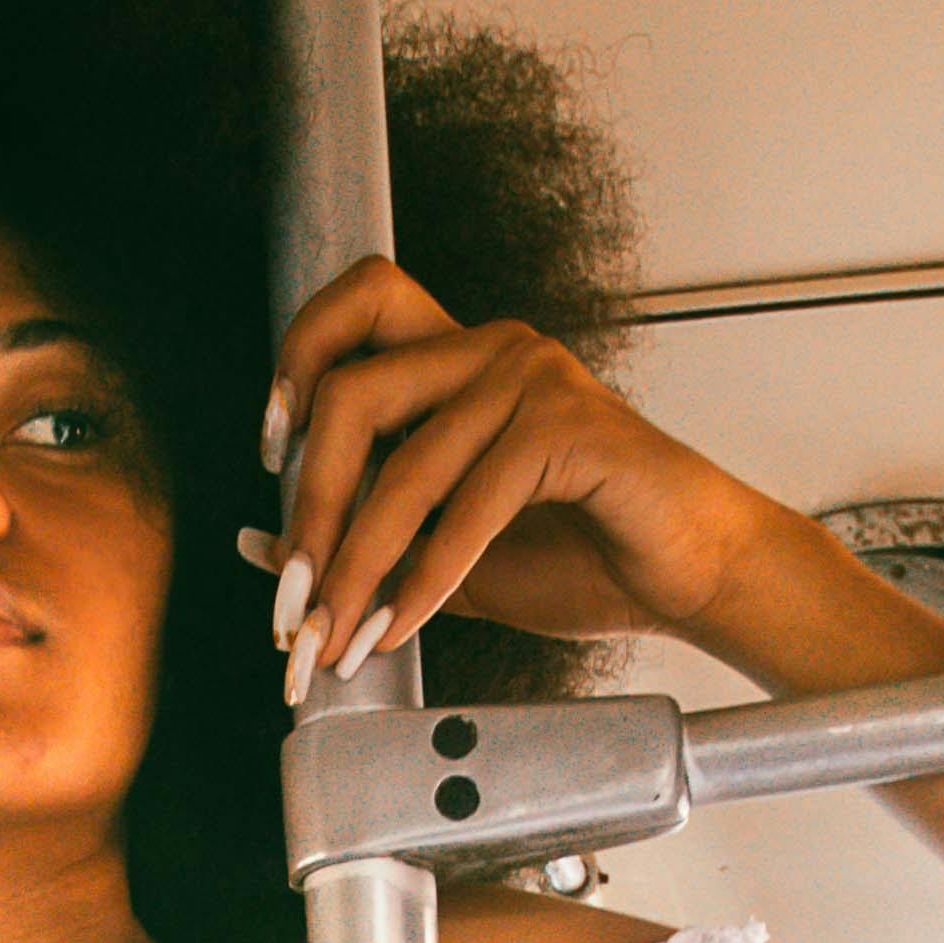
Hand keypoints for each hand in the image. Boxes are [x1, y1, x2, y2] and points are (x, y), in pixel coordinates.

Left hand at [257, 259, 761, 697]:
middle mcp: (492, 349)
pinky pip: (469, 506)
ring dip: (356, 564)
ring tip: (333, 635)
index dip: (297, 364)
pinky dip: (424, 579)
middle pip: (353, 392)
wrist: (685, 574)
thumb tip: (258, 549)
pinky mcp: (569, 428)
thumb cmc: (580, 553)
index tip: (270, 453)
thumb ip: (364, 542)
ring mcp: (532, 380)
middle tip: (291, 594)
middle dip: (311, 505)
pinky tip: (399, 629)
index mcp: (459, 359)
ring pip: (404, 464)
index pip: (357, 307)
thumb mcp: (444, 555)